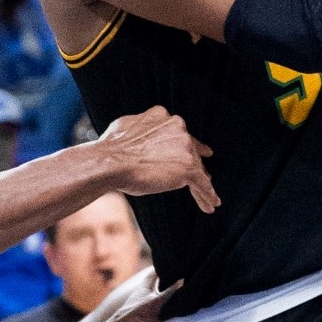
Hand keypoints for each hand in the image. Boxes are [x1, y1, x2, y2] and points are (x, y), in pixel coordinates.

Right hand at [93, 105, 218, 211]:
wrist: (110, 161)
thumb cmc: (112, 149)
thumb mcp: (127, 127)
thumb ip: (141, 130)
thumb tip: (137, 136)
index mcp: (162, 117)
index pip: (180, 134)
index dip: (189, 146)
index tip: (202, 151)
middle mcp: (177, 128)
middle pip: (191, 150)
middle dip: (197, 165)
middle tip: (205, 177)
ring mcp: (185, 148)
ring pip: (198, 168)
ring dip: (204, 184)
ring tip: (210, 199)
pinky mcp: (188, 168)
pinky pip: (203, 183)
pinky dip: (208, 195)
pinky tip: (212, 204)